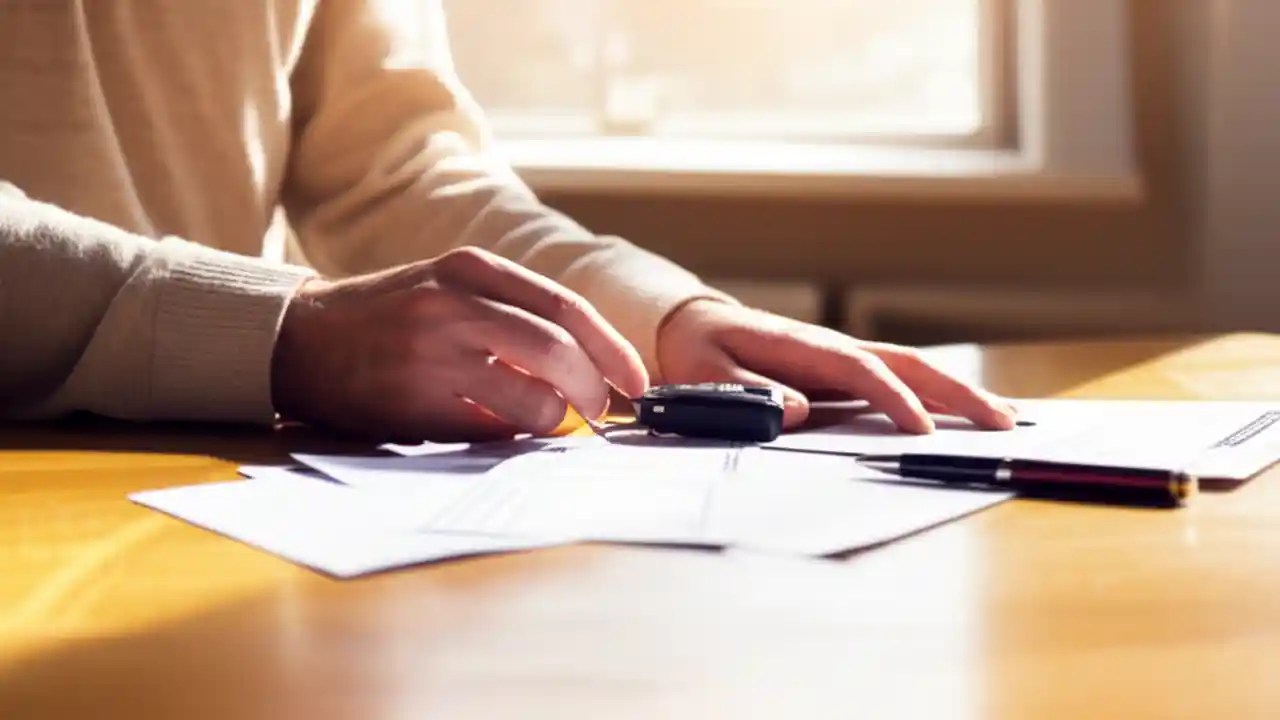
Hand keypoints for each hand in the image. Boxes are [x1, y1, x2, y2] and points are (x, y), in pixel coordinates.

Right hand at [271, 247, 647, 440]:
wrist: (300, 338)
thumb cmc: (391, 316)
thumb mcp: (449, 287)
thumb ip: (512, 312)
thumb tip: (592, 364)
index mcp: (470, 268)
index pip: (565, 308)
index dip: (611, 349)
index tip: (635, 379)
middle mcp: (453, 305)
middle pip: (559, 352)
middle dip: (594, 389)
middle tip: (601, 410)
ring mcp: (432, 355)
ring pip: (534, 399)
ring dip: (552, 418)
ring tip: (540, 417)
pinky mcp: (413, 404)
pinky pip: (491, 431)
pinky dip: (509, 435)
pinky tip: (495, 425)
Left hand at [656, 299, 1015, 433]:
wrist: (696, 326)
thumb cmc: (700, 352)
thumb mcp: (707, 374)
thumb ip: (749, 391)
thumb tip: (800, 410)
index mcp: (805, 349)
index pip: (862, 373)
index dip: (894, 400)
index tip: (921, 430)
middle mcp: (835, 348)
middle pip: (908, 364)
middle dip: (956, 392)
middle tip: (1001, 422)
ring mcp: (845, 357)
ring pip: (912, 369)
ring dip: (957, 392)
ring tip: (1003, 417)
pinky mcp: (846, 371)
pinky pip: (898, 380)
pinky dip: (935, 394)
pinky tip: (961, 414)